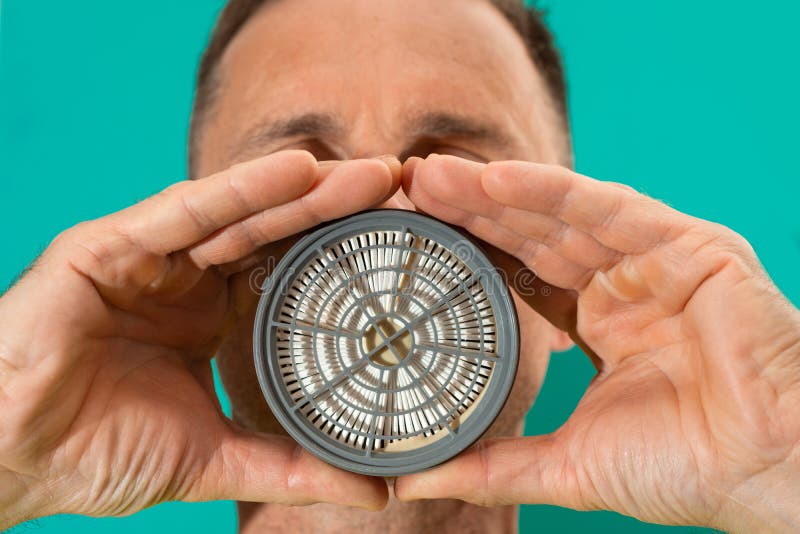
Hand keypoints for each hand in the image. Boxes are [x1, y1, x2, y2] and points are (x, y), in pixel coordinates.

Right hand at [0, 151, 400, 527]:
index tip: (405, 248)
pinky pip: (185, 212)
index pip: (290, 276)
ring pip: (241, 213)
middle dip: (340, 210)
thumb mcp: (218, 458)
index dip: (345, 260)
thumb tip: (374, 489)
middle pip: (276, 234)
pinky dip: (240, 189)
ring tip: (370, 173)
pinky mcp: (110, 245)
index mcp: (211, 319)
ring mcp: (151, 258)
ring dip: (306, 189)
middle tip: (402, 188)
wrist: (12, 458)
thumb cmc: (101, 454)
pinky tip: (297, 169)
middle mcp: (188, 279)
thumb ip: (291, 468)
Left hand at [395, 155, 799, 531]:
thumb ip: (490, 466)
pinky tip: (496, 178)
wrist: (764, 470)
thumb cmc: (682, 467)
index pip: (520, 274)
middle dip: (470, 210)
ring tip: (433, 174)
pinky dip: (552, 189)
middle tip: (409, 187)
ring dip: (495, 190)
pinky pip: (610, 208)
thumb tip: (414, 481)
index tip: (414, 238)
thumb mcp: (564, 462)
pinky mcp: (690, 245)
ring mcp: (656, 260)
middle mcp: (624, 284)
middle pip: (532, 234)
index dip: (468, 253)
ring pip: (562, 213)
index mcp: (600, 322)